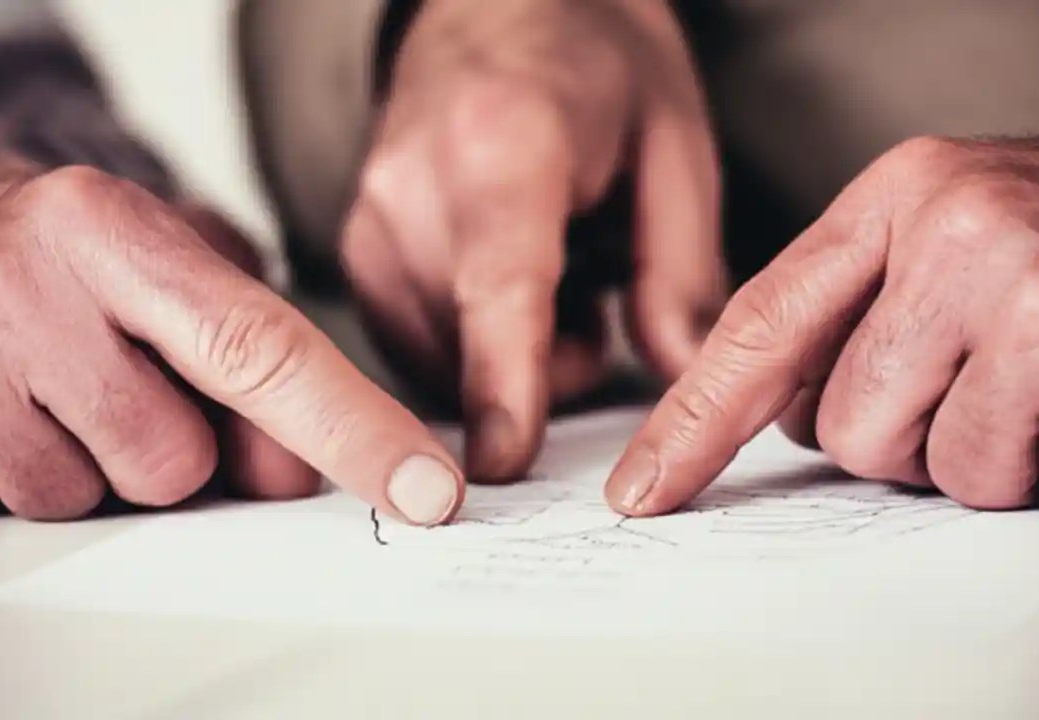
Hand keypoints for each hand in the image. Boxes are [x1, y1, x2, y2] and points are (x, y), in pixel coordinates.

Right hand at [0, 136, 463, 523]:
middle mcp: (28, 283)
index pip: (261, 349)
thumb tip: (296, 473)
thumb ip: (250, 357)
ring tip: (48, 390)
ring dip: (89, 465)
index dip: (355, 429)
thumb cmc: (56, 257)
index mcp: (112, 229)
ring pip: (94, 500)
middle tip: (115, 385)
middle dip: (167, 449)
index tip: (427, 487)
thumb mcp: (164, 266)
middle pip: (177, 464)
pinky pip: (14, 509)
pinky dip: (21, 475)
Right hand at [342, 0, 725, 480]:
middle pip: (471, 344)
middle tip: (592, 298)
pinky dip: (466, 341)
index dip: (505, 382)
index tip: (506, 463)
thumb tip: (683, 379)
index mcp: (504, 142)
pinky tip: (499, 281)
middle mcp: (414, 184)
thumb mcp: (675, 146)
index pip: (501, 287)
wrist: (498, 1)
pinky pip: (410, 341)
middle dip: (546, 365)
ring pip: (436, 357)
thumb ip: (680, 272)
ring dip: (504, 355)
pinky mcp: (356, 246)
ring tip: (546, 274)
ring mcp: (371, 217)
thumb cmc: (593, 60)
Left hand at [607, 130, 1038, 517]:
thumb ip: (859, 304)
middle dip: (915, 434)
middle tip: (994, 375)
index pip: (763, 325)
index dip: (693, 420)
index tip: (643, 489)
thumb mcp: (952, 229)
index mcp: (903, 196)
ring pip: (945, 473)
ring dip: (1003, 455)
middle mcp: (962, 234)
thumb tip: (776, 412)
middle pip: (848, 429)